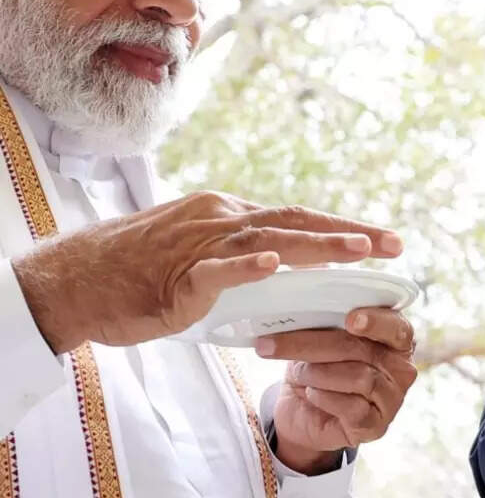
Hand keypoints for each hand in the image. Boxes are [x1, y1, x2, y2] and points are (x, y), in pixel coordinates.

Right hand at [10, 191, 402, 353]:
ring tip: (358, 252)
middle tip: (394, 246)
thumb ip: (238, 264)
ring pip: (268, 238)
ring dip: (317, 244)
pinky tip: (277, 264)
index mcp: (225, 216)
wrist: (76, 281)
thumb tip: (277, 276)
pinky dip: (249, 264)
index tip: (381, 240)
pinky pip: (218, 267)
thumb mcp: (197, 261)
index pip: (295, 217)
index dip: (340, 227)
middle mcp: (218, 219)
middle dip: (349, 233)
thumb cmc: (134, 276)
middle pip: (296, 220)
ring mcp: (198, 243)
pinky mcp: (177, 275)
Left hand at [260, 306, 416, 472]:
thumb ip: (325, 325)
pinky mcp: (375, 426)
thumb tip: (298, 312)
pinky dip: (325, 398)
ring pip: (359, 378)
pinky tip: (312, 394)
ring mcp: (392, 399)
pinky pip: (353, 408)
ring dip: (318, 373)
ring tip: (301, 373)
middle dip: (312, 344)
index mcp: (395, 340)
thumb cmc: (317, 368)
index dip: (376, 321)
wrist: (303, 413)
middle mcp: (400, 369)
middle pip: (361, 349)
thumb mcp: (318, 339)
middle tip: (272, 344)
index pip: (396, 327)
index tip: (351, 320)